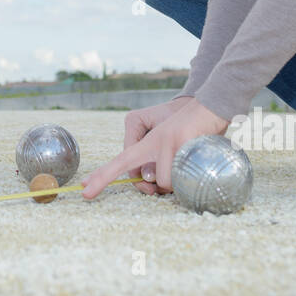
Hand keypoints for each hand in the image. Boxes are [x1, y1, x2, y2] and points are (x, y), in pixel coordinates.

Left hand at [81, 98, 229, 199]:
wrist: (211, 105)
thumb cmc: (189, 131)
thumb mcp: (167, 147)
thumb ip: (155, 165)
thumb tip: (150, 180)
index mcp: (145, 142)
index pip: (119, 162)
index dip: (102, 177)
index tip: (84, 190)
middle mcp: (151, 141)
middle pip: (144, 178)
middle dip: (153, 185)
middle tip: (160, 181)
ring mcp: (166, 141)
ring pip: (165, 181)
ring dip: (176, 181)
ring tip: (185, 162)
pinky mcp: (181, 141)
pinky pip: (180, 173)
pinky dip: (188, 174)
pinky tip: (193, 157)